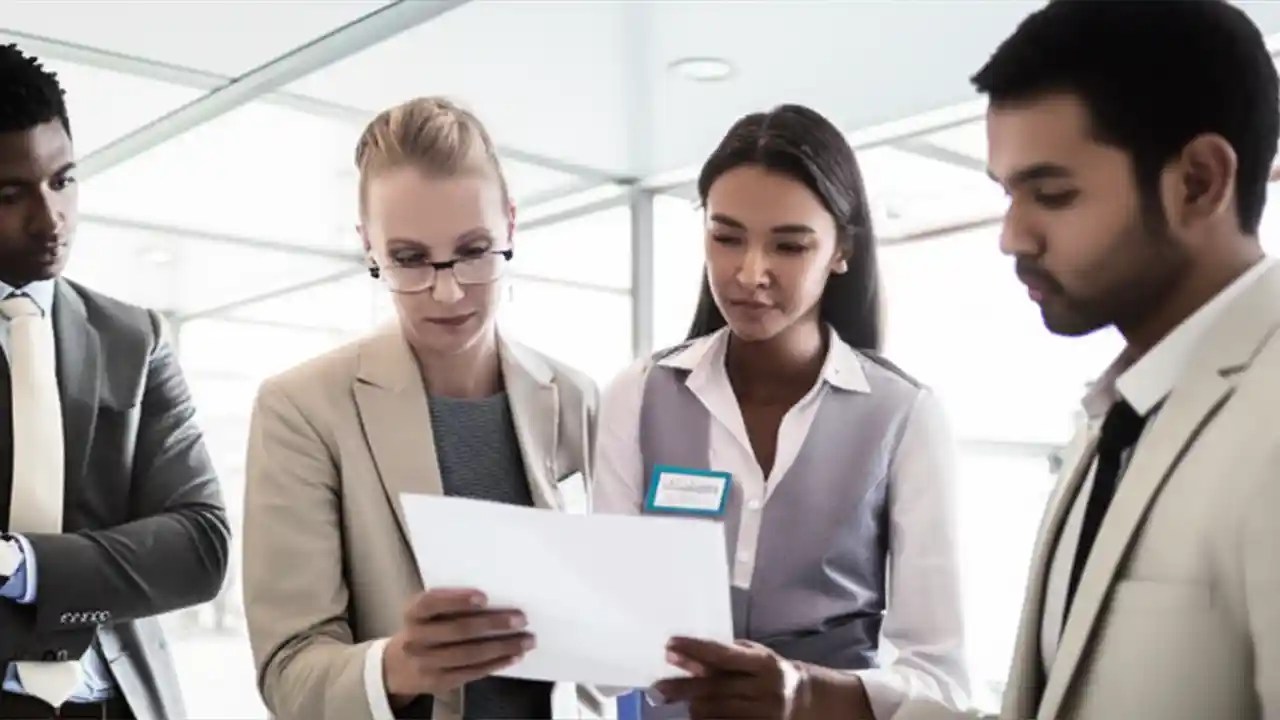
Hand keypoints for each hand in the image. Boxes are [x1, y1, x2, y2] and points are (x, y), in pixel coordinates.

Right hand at [382, 588, 532, 705]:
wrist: (397, 667)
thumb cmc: (425, 629)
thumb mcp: (426, 613)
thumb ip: (451, 604)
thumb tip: (498, 599)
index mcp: (413, 613)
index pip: (432, 602)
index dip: (457, 599)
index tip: (484, 597)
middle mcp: (415, 638)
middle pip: (458, 629)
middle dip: (493, 623)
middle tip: (520, 618)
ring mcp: (426, 663)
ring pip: (469, 654)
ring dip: (502, 646)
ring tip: (526, 640)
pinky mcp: (439, 682)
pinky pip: (471, 672)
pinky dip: (495, 663)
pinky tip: (513, 656)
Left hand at [653, 638, 791, 718]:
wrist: (805, 701)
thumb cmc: (768, 672)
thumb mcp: (753, 657)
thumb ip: (723, 656)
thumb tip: (683, 654)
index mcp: (764, 663)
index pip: (724, 655)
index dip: (696, 650)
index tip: (669, 644)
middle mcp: (765, 689)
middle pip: (717, 688)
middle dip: (684, 686)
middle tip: (657, 687)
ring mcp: (764, 714)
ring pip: (718, 712)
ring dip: (692, 706)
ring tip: (672, 699)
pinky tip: (692, 715)